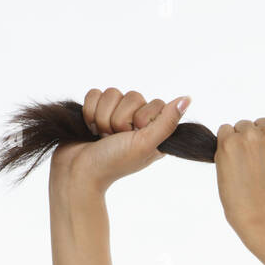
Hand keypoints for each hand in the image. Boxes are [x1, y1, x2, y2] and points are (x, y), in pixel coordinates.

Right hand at [50, 88, 190, 193]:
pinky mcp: (96, 110)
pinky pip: (95, 94)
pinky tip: (90, 129)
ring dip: (102, 117)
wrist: (77, 171)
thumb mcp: (145, 144)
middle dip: (118, 119)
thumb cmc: (113, 162)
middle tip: (114, 139)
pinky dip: (89, 112)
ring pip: (112, 93)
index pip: (154, 102)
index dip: (140, 117)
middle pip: (132, 96)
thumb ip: (167, 122)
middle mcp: (137, 122)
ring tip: (102, 136)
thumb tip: (186, 98)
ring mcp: (116, 115)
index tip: (133, 135)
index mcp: (154, 131)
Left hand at [215, 109, 264, 231]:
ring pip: (242, 126)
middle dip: (259, 139)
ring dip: (242, 141)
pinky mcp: (229, 142)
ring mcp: (250, 135)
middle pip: (261, 122)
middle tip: (260, 164)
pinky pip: (225, 130)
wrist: (260, 213)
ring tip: (247, 166)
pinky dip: (226, 143)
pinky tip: (234, 162)